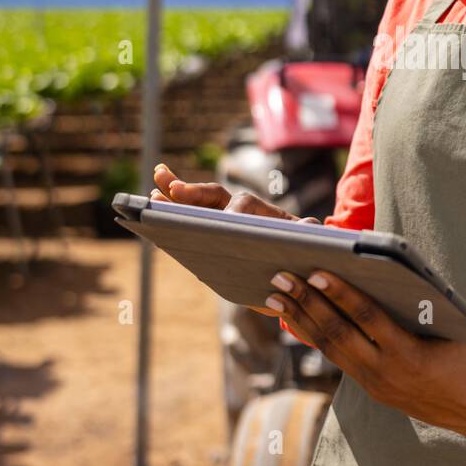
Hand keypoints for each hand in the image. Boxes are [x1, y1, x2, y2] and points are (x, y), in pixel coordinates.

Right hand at [151, 161, 320, 318]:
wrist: (303, 280)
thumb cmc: (307, 262)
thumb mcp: (311, 249)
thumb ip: (309, 236)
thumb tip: (310, 223)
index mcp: (265, 215)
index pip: (242, 204)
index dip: (230, 211)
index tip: (222, 220)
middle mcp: (243, 215)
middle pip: (214, 197)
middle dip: (191, 192)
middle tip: (168, 185)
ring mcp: (227, 226)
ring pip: (198, 209)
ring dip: (174, 198)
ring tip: (153, 190)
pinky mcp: (217, 242)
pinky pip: (194, 230)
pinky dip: (175, 221)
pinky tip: (156, 214)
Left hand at [263, 268, 465, 442]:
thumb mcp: (451, 327)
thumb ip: (417, 305)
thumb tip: (379, 271)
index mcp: (408, 354)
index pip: (366, 318)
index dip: (339, 293)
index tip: (316, 272)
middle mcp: (386, 373)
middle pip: (337, 333)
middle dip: (305, 303)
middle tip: (279, 278)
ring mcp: (376, 385)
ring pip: (331, 348)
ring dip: (301, 319)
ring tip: (277, 295)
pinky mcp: (373, 390)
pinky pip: (339, 360)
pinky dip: (317, 337)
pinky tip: (298, 320)